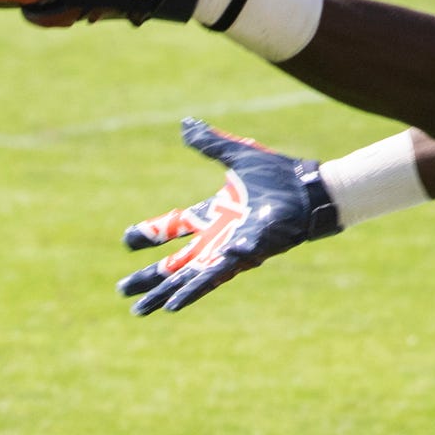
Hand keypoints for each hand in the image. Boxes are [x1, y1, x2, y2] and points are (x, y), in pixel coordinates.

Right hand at [118, 118, 341, 313]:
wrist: (311, 189)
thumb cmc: (282, 175)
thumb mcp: (238, 155)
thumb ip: (211, 143)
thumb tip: (185, 124)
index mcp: (215, 213)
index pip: (174, 225)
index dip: (150, 233)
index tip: (128, 240)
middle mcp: (218, 236)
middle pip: (174, 262)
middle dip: (150, 277)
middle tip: (123, 290)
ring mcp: (228, 249)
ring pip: (187, 276)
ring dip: (163, 292)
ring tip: (139, 310)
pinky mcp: (241, 257)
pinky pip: (211, 278)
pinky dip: (191, 291)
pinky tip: (173, 306)